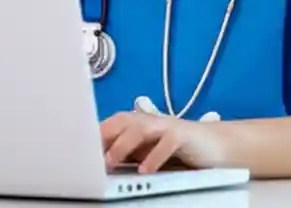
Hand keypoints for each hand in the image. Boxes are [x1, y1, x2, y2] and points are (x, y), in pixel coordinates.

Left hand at [99, 111, 230, 173]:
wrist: (214, 146)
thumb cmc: (176, 150)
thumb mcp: (145, 152)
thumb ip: (124, 153)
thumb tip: (95, 163)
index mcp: (136, 123)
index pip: (108, 125)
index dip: (91, 137)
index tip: (76, 152)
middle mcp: (149, 121)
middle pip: (120, 122)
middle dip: (103, 137)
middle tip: (88, 157)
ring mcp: (166, 126)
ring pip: (140, 128)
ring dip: (123, 144)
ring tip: (111, 161)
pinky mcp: (183, 135)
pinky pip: (167, 142)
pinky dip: (154, 155)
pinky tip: (145, 169)